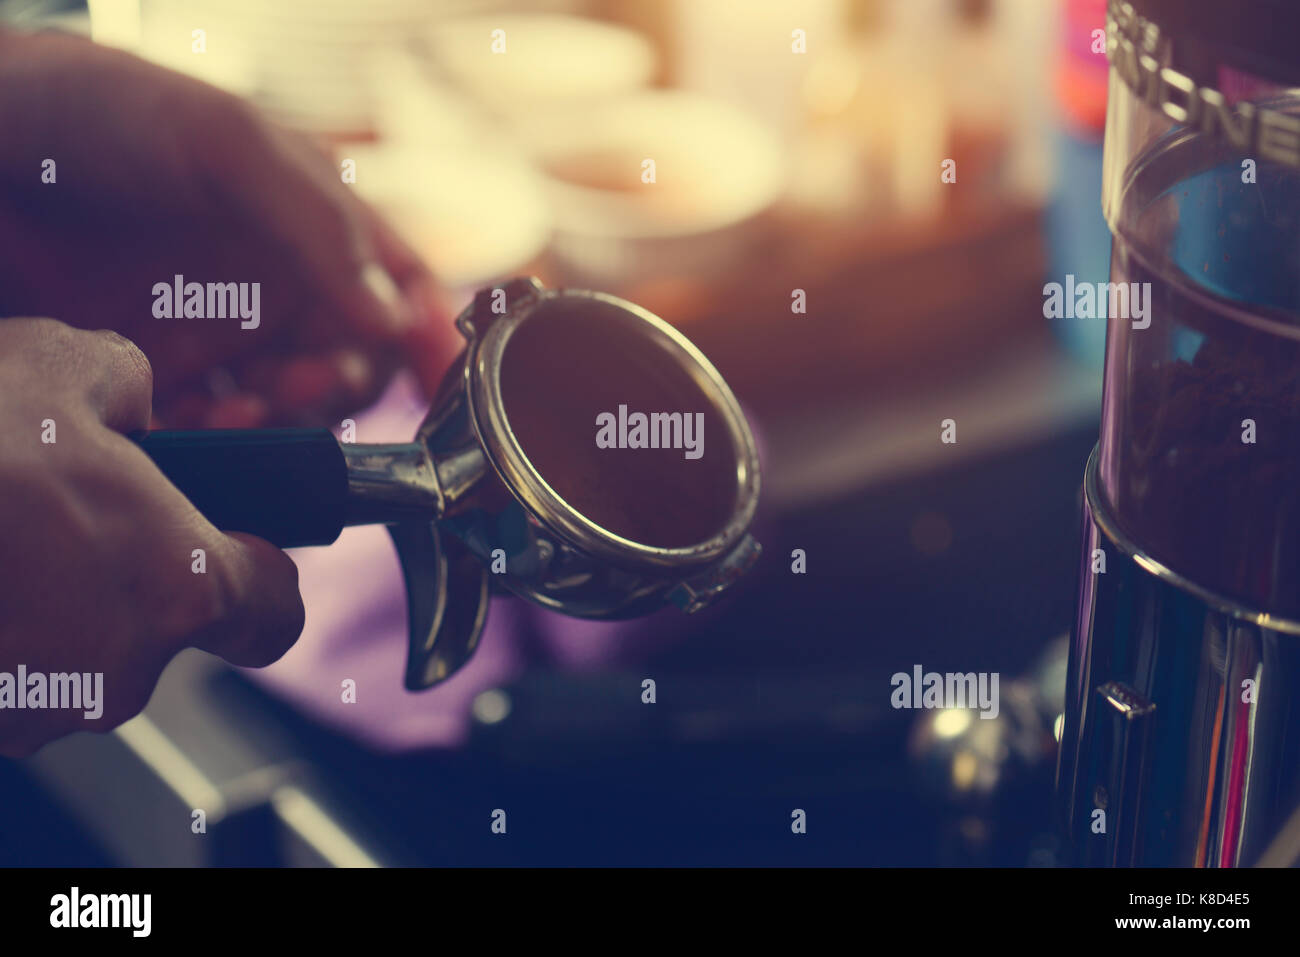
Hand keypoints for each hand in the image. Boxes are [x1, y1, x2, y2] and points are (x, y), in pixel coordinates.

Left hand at [0, 29, 460, 427]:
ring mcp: (221, 333)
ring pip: (290, 410)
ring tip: (236, 413)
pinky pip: (216, 431)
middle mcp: (278, 285)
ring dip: (282, 426)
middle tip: (298, 390)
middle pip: (354, 365)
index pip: (402, 290)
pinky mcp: (161, 373)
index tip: (443, 388)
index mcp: (314, 225)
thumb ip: (320, 227)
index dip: (434, 341)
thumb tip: (395, 319)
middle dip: (341, 389)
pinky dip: (219, 444)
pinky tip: (192, 425)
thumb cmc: (103, 114)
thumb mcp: (228, 146)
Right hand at [0, 319, 303, 756]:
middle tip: (75, 520)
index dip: (258, 578)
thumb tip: (130, 414)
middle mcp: (122, 670)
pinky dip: (1, 635)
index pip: (271, 617)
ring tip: (8, 542)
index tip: (240, 548)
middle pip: (160, 633)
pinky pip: (9, 678)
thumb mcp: (79, 365)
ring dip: (55, 612)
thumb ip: (135, 397)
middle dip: (129, 579)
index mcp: (182, 588)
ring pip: (77, 661)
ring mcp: (39, 710)